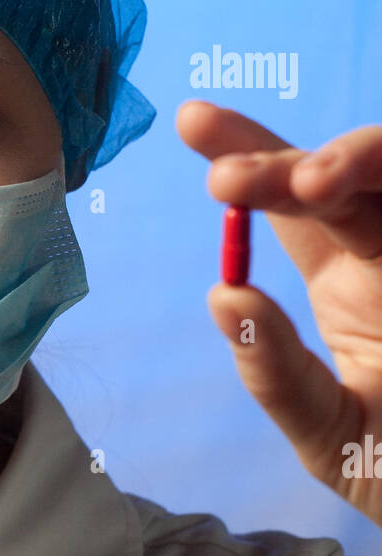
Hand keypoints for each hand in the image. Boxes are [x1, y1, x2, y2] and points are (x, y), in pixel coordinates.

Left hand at [177, 100, 381, 526]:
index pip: (292, 204)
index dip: (249, 155)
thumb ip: (278, 377)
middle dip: (287, 165)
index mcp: (349, 282)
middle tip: (231, 180)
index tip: (191, 120)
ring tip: (312, 182)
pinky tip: (366, 186)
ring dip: (359, 161)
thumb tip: (223, 295)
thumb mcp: (327, 435)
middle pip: (343, 177)